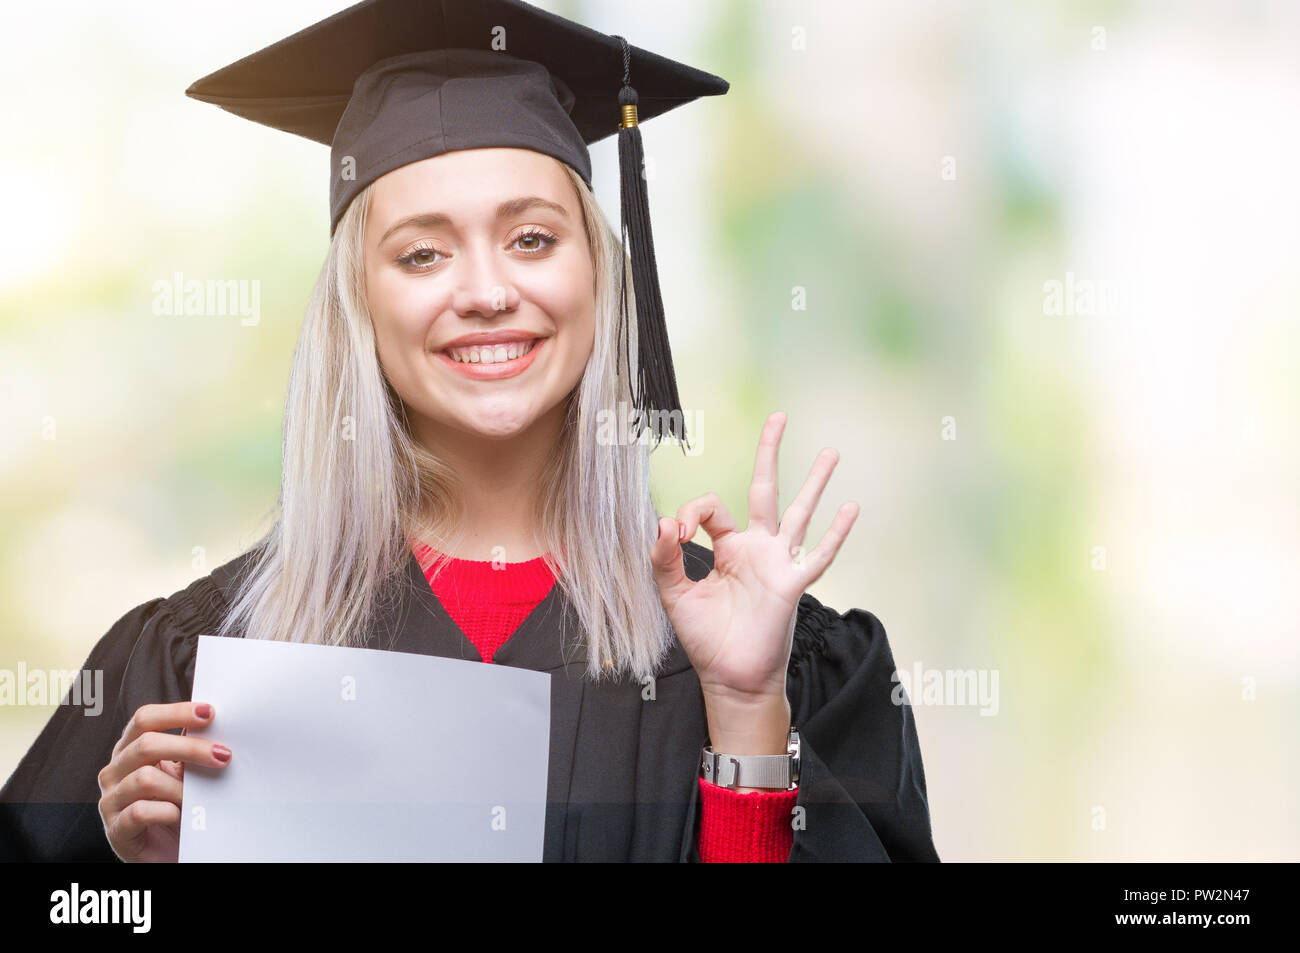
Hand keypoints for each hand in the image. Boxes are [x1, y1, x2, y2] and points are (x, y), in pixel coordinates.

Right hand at [97, 701, 230, 862]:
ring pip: (144, 779)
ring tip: (200, 798)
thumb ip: (189, 750)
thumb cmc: (178, 808)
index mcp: (130, 750)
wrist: (169, 852)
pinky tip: (181, 816)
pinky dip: (167, 811)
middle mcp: (115, 771)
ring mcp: (111, 801)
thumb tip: (216, 723)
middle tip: (222, 755)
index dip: (176, 712)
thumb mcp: (184, 774)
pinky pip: (139, 812)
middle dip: (190, 747)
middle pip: (146, 744)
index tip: (210, 713)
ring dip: (180, 787)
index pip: (144, 719)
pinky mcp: (116, 830)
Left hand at [650, 411, 859, 712]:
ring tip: (831, 452)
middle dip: (770, 453)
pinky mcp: (791, 585)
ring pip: (798, 513)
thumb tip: (663, 522)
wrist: (730, 678)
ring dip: (815, 483)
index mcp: (727, 549)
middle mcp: (756, 549)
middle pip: (765, 490)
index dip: (690, 513)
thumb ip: (664, 559)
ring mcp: (777, 564)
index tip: (675, 533)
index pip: (712, 509)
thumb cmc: (705, 639)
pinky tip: (850, 508)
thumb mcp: (674, 596)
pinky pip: (817, 556)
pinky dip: (834, 534)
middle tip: (779, 418)